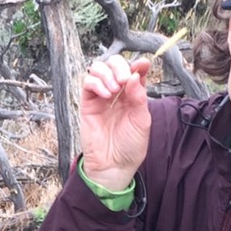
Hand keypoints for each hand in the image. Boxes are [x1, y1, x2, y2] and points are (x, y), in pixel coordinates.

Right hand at [79, 54, 152, 190]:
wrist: (114, 166)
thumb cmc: (130, 146)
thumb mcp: (142, 121)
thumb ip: (139, 97)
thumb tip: (135, 75)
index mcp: (133, 96)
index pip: (134, 71)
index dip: (138, 64)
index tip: (142, 64)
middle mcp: (117, 93)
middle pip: (114, 64)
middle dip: (120, 67)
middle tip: (124, 80)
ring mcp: (101, 97)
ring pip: (98, 68)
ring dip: (107, 74)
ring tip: (114, 90)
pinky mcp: (87, 104)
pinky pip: (87, 82)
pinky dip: (96, 83)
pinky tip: (105, 95)